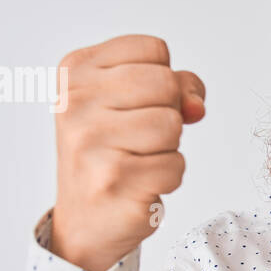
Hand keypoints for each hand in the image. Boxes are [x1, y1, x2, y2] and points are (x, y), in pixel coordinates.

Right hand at [50, 35, 205, 270]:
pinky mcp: (113, 179)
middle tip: (139, 137)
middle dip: (169, 113)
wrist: (85, 221)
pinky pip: (175, 165)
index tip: (136, 104)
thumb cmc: (112, 153)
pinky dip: (168, 177)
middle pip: (166, 83)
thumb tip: (195, 107)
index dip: (163, 79)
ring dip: (168, 147)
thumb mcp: (134, 104)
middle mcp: (75, 101)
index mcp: (75, 71)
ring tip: (138, 159)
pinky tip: (140, 183)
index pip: (154, 50)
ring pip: (173, 124)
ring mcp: (90, 141)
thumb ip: (175, 87)